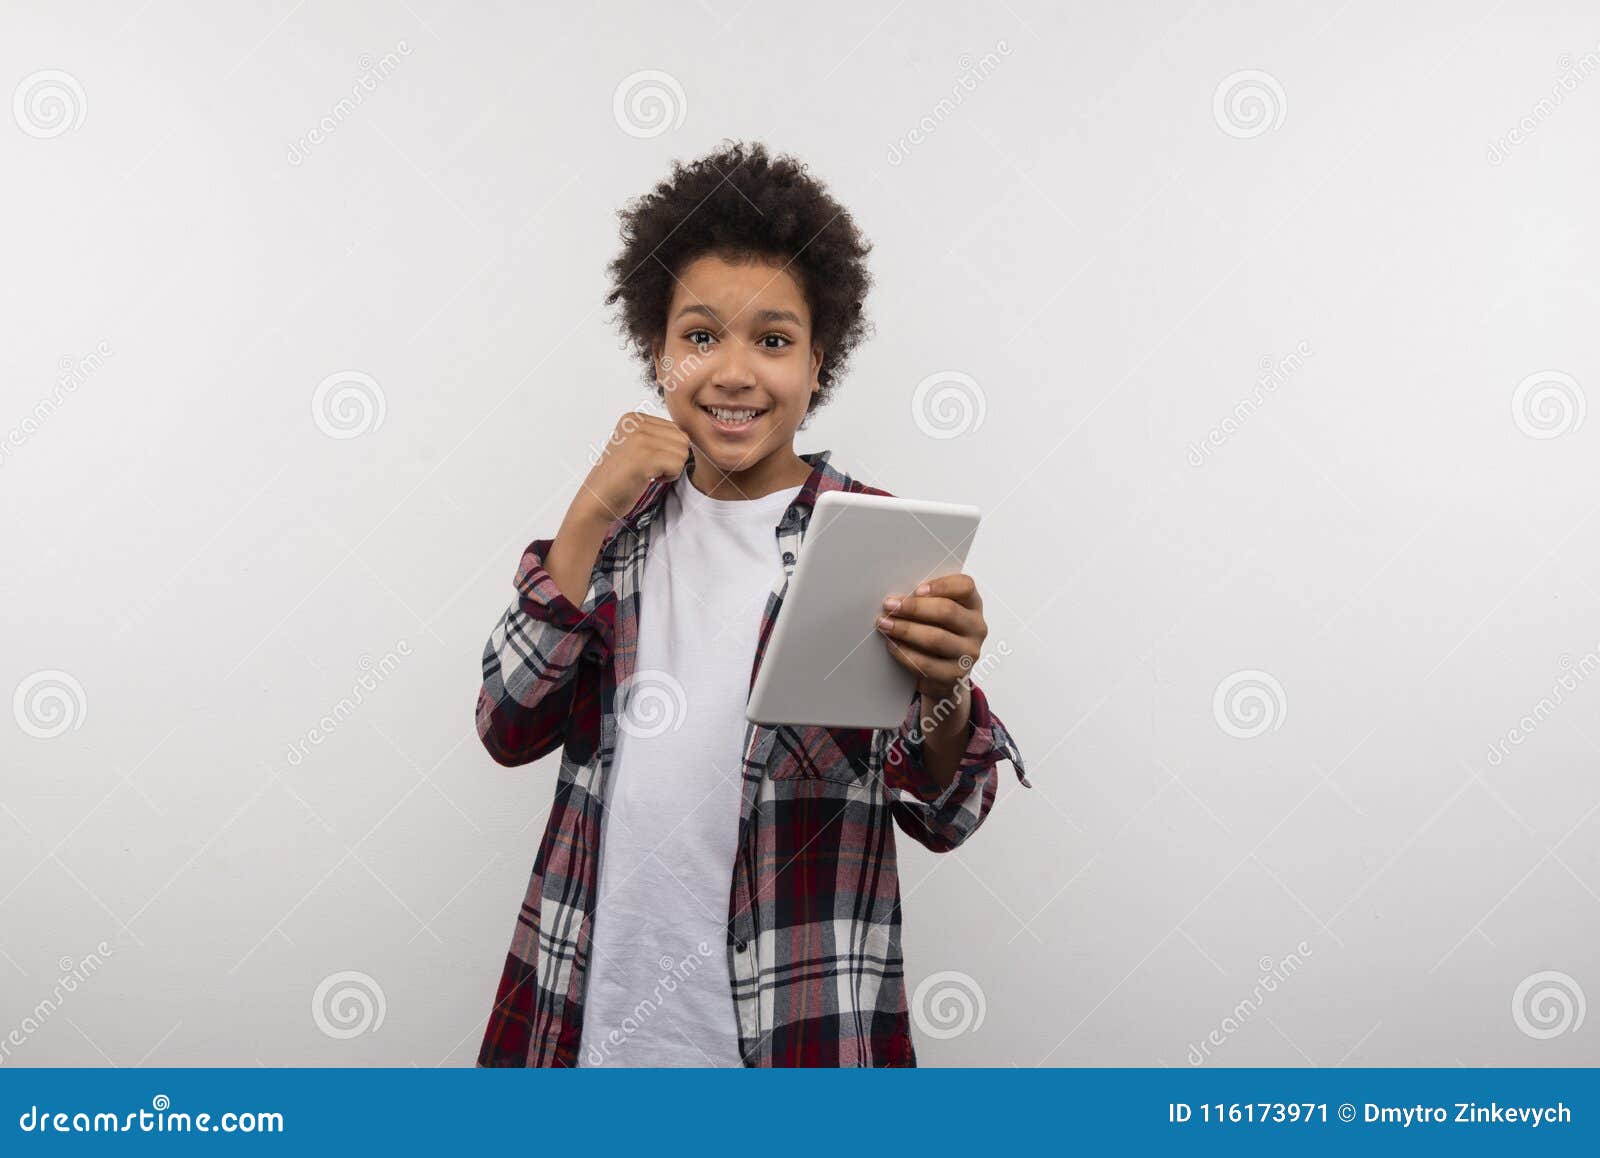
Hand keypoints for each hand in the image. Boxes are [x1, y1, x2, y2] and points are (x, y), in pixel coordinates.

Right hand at [574, 411, 690, 523]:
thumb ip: (658, 435)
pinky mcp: (645, 456)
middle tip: (647, 468)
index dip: (667, 450)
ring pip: (683, 452)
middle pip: (682, 439)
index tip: (644, 459)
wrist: (597, 499)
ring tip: (646, 473)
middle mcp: (636, 423)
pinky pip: (678, 465)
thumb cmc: (620, 477)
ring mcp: (640, 438)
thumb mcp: (637, 445)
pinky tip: (647, 479)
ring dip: (670, 468)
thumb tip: (688, 436)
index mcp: (634, 417)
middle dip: (672, 458)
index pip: (676, 429)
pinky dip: (668, 477)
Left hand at [875, 573, 986, 702]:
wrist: (944, 674)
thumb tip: (897, 597)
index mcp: (973, 605)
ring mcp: (969, 653)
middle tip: (889, 606)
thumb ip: (926, 601)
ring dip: (905, 630)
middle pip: (947, 611)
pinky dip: (905, 653)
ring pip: (935, 638)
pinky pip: (927, 663)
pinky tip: (891, 645)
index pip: (965, 586)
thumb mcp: (938, 614)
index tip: (916, 589)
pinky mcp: (956, 675)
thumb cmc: (938, 633)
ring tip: (885, 625)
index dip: (941, 585)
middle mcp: (976, 628)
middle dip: (914, 608)